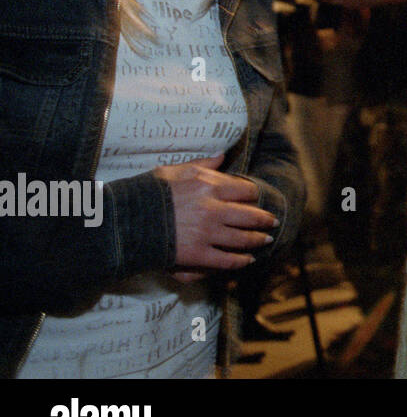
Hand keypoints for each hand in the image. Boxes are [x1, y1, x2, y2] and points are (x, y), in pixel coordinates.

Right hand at [153, 154, 276, 278]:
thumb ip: (203, 165)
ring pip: (242, 238)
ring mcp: (207, 233)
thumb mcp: (175, 171)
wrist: (124, 221)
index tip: (254, 199)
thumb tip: (222, 155)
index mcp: (209, 186)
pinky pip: (226, 259)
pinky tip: (247, 260)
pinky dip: (240, 261)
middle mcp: (213, 209)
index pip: (245, 190)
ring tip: (266, 240)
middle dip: (264, 219)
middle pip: (250, 215)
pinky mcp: (197, 254)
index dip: (252, 195)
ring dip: (257, 240)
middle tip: (273, 222)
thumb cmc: (148, 192)